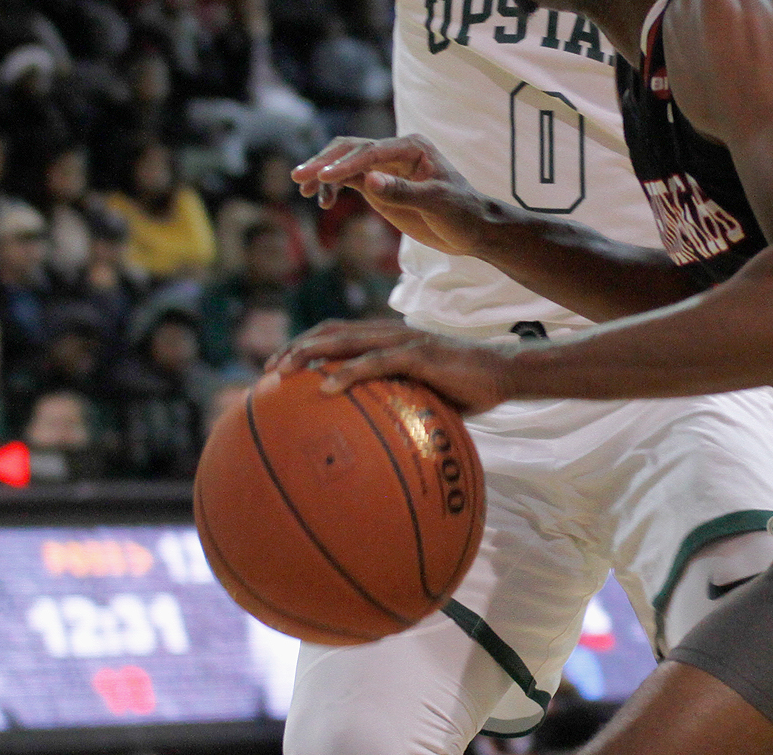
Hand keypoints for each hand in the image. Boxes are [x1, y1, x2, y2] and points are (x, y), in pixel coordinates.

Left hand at [267, 320, 516, 414]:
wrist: (504, 374)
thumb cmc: (466, 389)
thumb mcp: (425, 397)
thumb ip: (398, 405)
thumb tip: (374, 440)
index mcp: (389, 339)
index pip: (338, 333)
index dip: (306, 344)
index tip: (279, 367)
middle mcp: (390, 333)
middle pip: (332, 331)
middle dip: (296, 347)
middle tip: (268, 370)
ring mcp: (403, 341)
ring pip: (346, 339)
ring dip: (311, 353)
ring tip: (284, 372)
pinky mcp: (419, 354)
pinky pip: (376, 362)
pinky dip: (348, 372)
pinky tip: (327, 388)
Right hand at [292, 135, 497, 256]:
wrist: (471, 229)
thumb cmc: (461, 212)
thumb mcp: (436, 203)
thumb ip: (403, 191)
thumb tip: (368, 180)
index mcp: (412, 147)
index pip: (371, 151)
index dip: (346, 164)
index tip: (324, 177)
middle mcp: (394, 152)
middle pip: (351, 149)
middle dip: (325, 163)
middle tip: (300, 178)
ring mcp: (384, 168)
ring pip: (345, 163)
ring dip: (323, 174)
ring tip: (305, 190)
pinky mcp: (379, 185)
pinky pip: (348, 180)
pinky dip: (333, 188)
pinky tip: (324, 202)